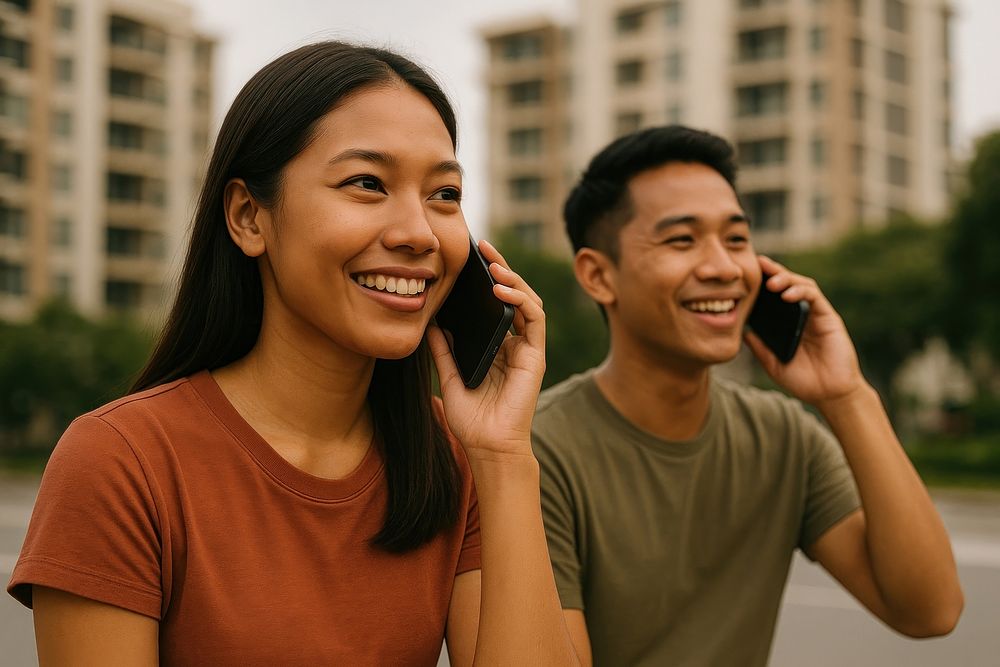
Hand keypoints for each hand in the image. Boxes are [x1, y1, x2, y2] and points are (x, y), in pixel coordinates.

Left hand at [427, 239, 544, 461]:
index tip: (469, 258)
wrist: (488, 447)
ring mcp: (527, 347)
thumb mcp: (450, 376)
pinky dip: (520, 299)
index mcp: (496, 346)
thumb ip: (443, 350)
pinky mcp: (536, 355)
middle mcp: (515, 343)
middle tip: (482, 246)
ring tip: (493, 262)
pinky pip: (534, 318)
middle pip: (513, 295)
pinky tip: (502, 289)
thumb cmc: (472, 419)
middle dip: (501, 267)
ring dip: (513, 277)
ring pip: (527, 300)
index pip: (494, 304)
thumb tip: (431, 321)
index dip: (486, 279)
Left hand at [744, 256, 866, 406]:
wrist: (830, 395)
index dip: (761, 283)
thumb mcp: (772, 363)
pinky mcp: (829, 318)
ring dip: (786, 279)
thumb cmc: (804, 380)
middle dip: (773, 272)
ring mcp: (816, 314)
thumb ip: (759, 346)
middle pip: (787, 284)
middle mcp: (801, 315)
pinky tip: (787, 295)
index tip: (744, 274)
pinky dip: (801, 291)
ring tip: (771, 283)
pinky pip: (815, 297)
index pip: (773, 296)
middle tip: (757, 265)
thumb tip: (740, 330)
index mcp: (787, 323)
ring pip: (802, 285)